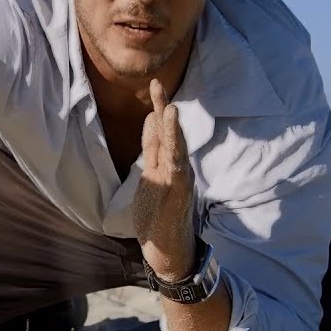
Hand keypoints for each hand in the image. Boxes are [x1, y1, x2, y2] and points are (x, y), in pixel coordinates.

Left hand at [131, 78, 196, 281]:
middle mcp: (177, 167)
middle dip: (164, 109)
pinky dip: (176, 156)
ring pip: (177, 150)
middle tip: (155, 83)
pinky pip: (176, 171)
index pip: (161, 131)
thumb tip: (151, 119)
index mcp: (168, 162)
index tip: (154, 85)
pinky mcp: (178, 194)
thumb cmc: (159, 212)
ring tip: (169, 107)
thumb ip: (152, 149)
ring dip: (173, 129)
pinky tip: (173, 147)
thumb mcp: (150, 174)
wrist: (167, 247)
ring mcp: (179, 180)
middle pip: (170, 134)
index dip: (158, 108)